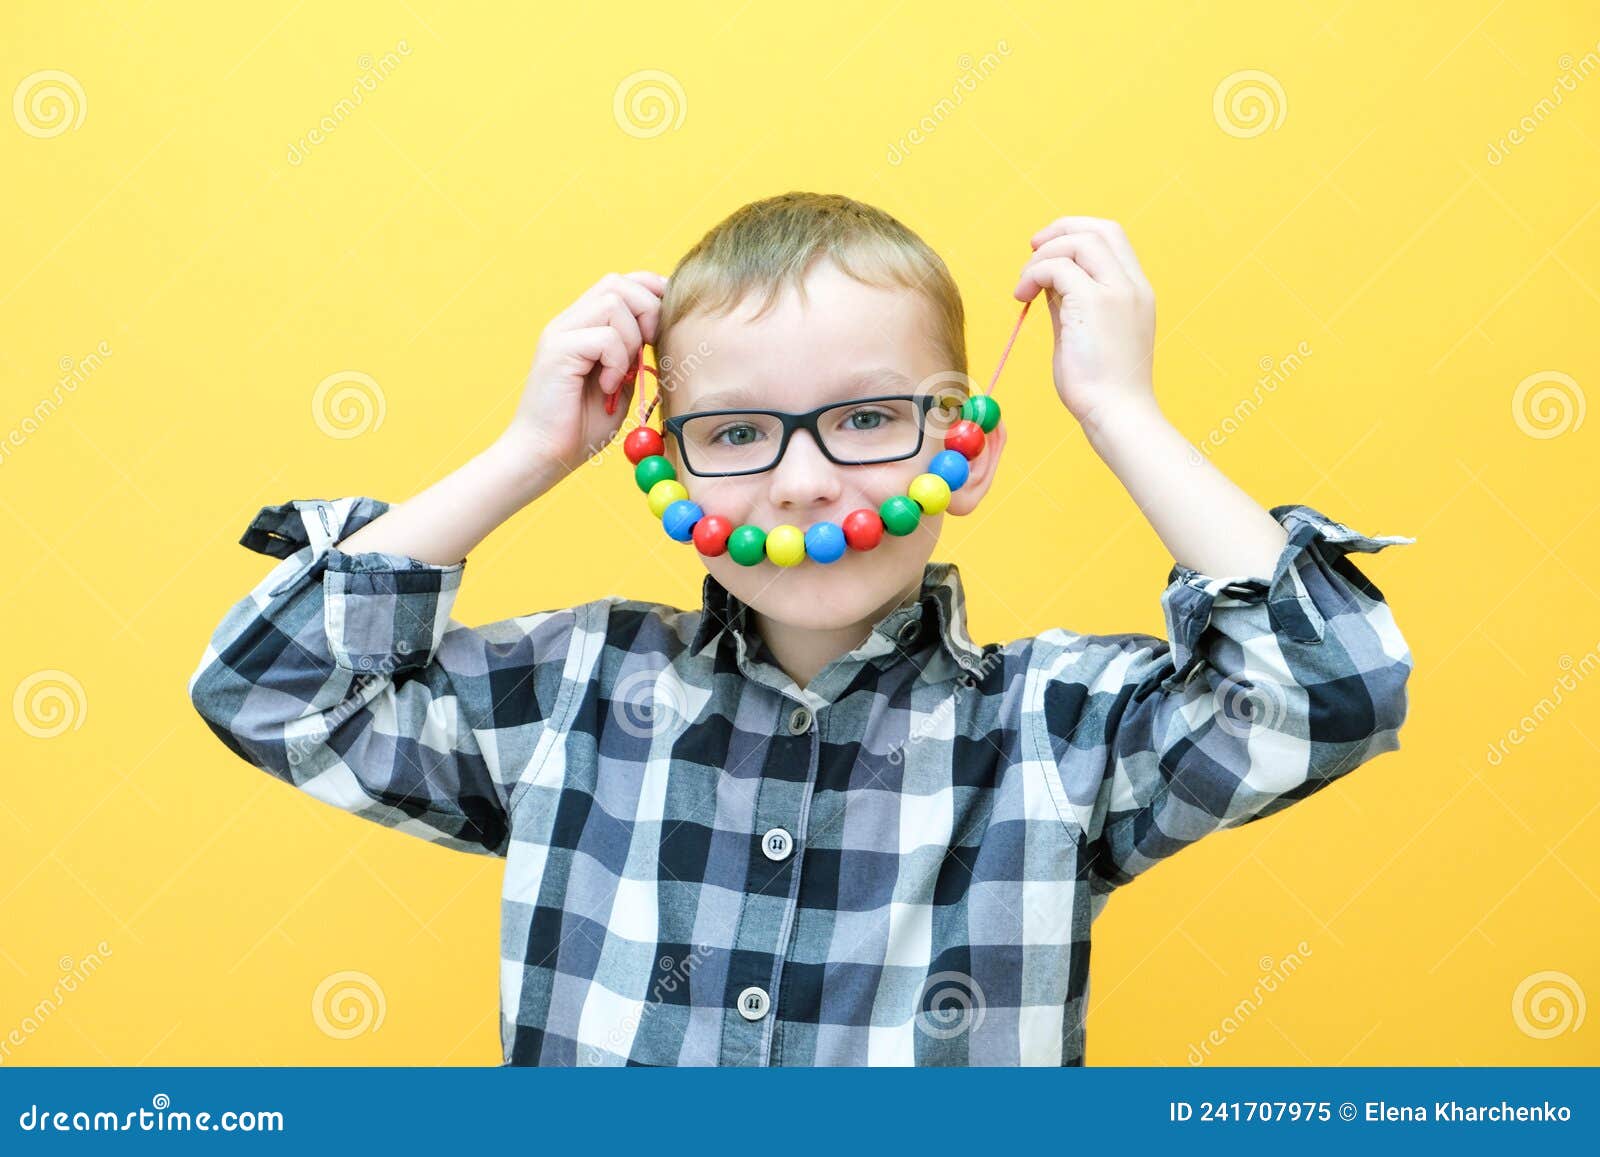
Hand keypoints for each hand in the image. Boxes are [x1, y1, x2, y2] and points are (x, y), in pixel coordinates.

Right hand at [501, 270, 667, 471]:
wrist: (545, 455)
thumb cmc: (581, 426)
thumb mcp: (620, 384)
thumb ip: (635, 355)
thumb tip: (660, 332)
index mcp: (584, 325)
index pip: (622, 282)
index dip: (652, 291)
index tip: (668, 322)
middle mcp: (569, 321)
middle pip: (618, 283)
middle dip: (647, 311)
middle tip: (648, 349)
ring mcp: (560, 333)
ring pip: (613, 302)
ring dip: (630, 340)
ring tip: (620, 374)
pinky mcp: (557, 350)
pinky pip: (604, 337)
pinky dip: (615, 362)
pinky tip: (606, 387)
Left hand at [1014, 217, 1156, 428]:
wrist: (1116, 414)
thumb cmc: (1101, 385)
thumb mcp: (1086, 331)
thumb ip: (1072, 302)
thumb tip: (1047, 280)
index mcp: (1136, 290)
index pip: (1112, 238)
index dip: (1076, 233)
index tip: (1047, 250)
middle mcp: (1132, 285)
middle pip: (1099, 229)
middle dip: (1060, 230)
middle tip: (1032, 249)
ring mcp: (1117, 292)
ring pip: (1079, 242)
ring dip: (1043, 256)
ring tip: (1024, 287)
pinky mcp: (1095, 304)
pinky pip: (1058, 268)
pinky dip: (1035, 274)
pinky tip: (1023, 297)